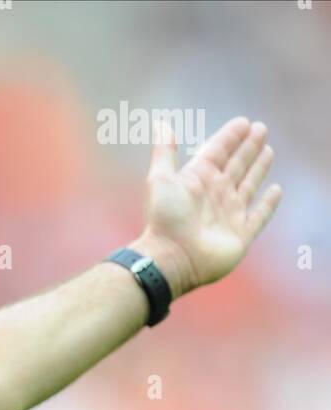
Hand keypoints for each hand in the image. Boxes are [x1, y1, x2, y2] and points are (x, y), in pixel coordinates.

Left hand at [131, 116, 281, 299]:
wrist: (171, 259)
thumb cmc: (164, 220)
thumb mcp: (160, 179)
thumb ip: (164, 152)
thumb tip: (161, 123)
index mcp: (198, 179)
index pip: (218, 151)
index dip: (230, 137)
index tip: (243, 122)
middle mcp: (215, 194)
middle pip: (237, 164)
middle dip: (248, 147)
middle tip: (261, 128)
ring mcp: (229, 214)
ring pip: (249, 185)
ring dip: (259, 168)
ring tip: (268, 151)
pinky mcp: (241, 234)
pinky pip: (259, 216)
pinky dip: (268, 204)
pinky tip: (276, 190)